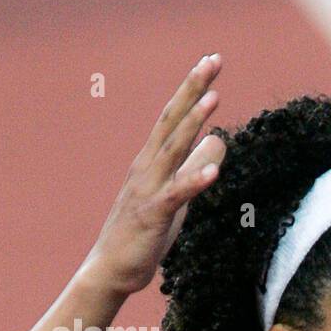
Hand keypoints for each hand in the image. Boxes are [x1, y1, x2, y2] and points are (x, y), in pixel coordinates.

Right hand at [82, 54, 225, 294]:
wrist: (111, 270)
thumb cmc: (142, 234)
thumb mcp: (178, 198)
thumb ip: (195, 167)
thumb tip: (219, 141)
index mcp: (152, 161)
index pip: (174, 117)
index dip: (193, 89)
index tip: (211, 62)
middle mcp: (147, 167)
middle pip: (172, 120)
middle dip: (193, 89)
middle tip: (213, 59)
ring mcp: (148, 189)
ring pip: (173, 149)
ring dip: (193, 123)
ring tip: (215, 99)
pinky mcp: (152, 215)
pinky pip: (176, 195)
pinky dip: (194, 182)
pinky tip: (214, 173)